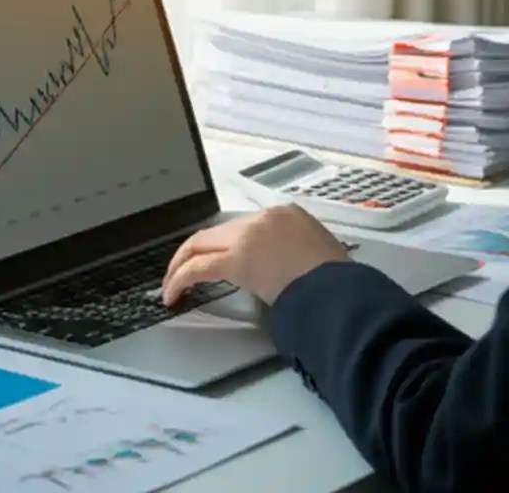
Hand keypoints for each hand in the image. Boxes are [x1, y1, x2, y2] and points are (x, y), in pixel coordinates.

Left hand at [161, 204, 349, 306]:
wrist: (337, 289)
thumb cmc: (335, 280)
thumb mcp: (318, 252)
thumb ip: (295, 251)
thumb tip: (283, 269)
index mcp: (285, 213)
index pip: (242, 226)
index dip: (223, 245)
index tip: (216, 258)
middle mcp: (263, 219)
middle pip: (215, 232)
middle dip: (192, 251)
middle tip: (179, 269)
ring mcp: (248, 236)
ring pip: (200, 245)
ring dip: (180, 265)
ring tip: (171, 285)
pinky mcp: (236, 260)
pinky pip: (198, 268)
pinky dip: (180, 280)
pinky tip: (173, 294)